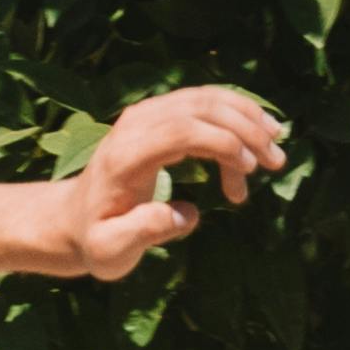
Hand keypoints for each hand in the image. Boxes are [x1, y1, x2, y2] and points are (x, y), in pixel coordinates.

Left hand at [57, 86, 284, 279]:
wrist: (74, 218)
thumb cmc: (96, 239)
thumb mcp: (110, 250)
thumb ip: (143, 232)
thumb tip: (186, 215)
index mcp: (126, 155)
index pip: (182, 130)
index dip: (222, 142)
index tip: (248, 170)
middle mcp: (135, 125)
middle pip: (201, 108)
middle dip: (245, 131)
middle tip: (275, 163)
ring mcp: (147, 113)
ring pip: (208, 99)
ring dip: (248, 120)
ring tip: (275, 151)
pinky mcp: (159, 114)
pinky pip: (205, 101)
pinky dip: (237, 114)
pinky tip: (261, 134)